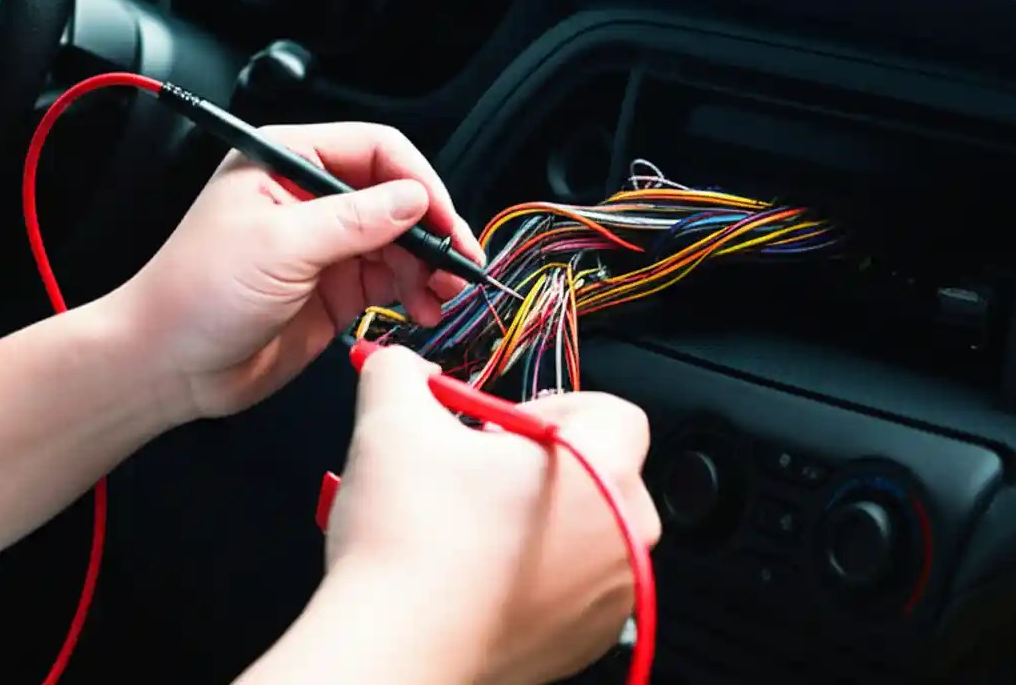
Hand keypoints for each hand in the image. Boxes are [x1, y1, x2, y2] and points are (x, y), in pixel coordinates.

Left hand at [110, 122, 484, 419]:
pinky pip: (391, 282)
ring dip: (430, 266)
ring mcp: (326, 246)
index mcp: (287, 161)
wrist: (168, 367)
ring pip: (401, 242)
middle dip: (432, 230)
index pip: (374, 150)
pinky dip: (416, 293)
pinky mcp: (336, 290)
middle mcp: (311, 198)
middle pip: (396, 197)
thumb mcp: (279, 247)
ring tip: (445, 294)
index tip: (442, 219)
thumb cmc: (195, 295)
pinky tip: (425, 308)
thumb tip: (414, 199)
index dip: (417, 181)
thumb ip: (353, 221)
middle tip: (459, 262)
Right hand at [324, 347, 660, 683]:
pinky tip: (475, 576)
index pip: (611, 410)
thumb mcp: (392, 418)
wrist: (391, 651)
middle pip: (599, 470)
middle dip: (540, 464)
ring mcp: (609, 597)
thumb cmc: (406, 544)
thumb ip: (402, 369)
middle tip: (476, 475)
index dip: (550, 408)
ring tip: (470, 528)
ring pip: (585, 531)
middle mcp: (624, 534)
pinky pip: (572, 588)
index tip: (500, 430)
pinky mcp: (584, 643)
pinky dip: (535, 575)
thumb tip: (400, 364)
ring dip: (538, 520)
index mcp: (601, 467)